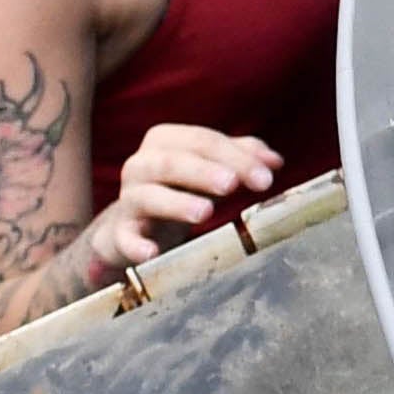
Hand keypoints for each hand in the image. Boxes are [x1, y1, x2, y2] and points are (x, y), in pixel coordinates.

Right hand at [74, 121, 277, 288]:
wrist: (135, 227)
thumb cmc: (181, 189)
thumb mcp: (211, 169)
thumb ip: (242, 158)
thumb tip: (274, 162)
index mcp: (164, 141)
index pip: (202, 140)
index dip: (235, 156)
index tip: (266, 177)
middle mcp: (140, 165)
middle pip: (171, 162)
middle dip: (204, 172)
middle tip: (233, 185)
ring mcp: (128, 200)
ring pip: (147, 196)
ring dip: (176, 203)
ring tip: (205, 212)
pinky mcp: (119, 234)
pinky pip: (123, 238)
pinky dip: (135, 245)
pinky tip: (152, 253)